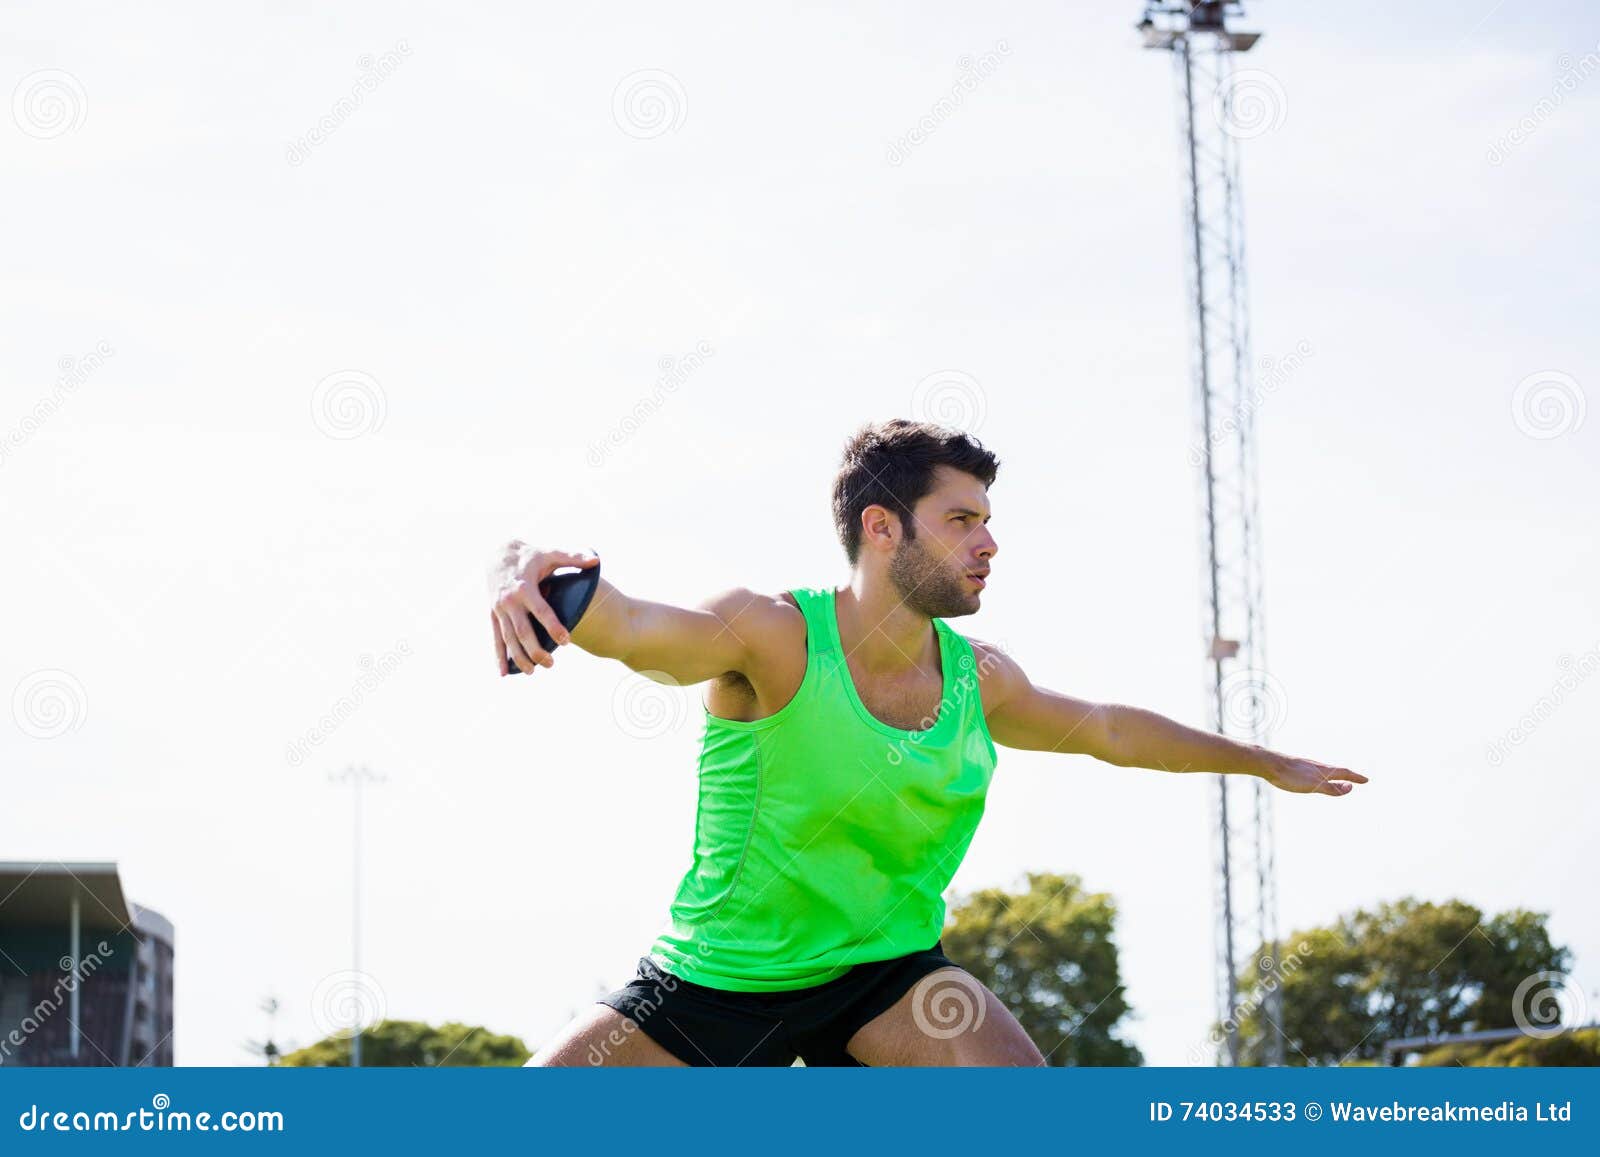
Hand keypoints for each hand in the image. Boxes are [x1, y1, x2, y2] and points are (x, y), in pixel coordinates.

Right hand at [489, 542, 599, 674]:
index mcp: (525, 588)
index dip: (553, 626)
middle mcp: (509, 601)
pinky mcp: (493, 615)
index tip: (566, 641)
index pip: (541, 611)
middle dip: (535, 649)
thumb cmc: (529, 556)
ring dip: (518, 657)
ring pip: (508, 638)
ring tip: (533, 672)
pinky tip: (504, 673)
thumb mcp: (549, 554)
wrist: (497, 554)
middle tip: (551, 664)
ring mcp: (499, 610)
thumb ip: (572, 558)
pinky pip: (496, 638)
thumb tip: (595, 561)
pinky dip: (499, 656)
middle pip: (522, 631)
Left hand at [1259, 752, 1368, 796]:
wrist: (1269, 763)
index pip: (1344, 773)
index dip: (1356, 778)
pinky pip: (1315, 772)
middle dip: (1348, 776)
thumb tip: (1351, 787)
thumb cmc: (1290, 776)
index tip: (1366, 780)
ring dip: (1335, 775)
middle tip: (1356, 780)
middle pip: (1336, 771)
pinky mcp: (1297, 768)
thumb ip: (1331, 787)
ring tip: (1338, 779)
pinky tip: (1314, 777)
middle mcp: (1316, 766)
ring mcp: (1306, 766)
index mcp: (1323, 770)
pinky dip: (1322, 775)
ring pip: (1325, 770)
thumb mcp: (1313, 785)